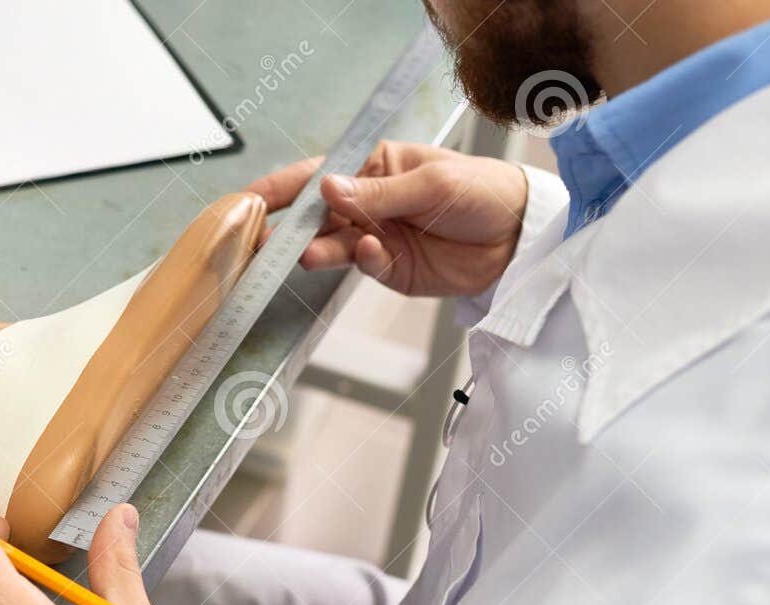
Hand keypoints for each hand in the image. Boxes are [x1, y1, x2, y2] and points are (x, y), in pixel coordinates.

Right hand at [246, 141, 529, 296]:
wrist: (522, 235)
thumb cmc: (482, 190)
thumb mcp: (432, 183)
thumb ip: (378, 193)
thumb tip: (328, 187)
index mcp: (375, 169)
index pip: (318, 176)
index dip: (281, 188)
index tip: (247, 199)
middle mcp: (369, 204)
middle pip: (317, 217)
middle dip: (288, 228)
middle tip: (261, 241)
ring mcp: (378, 238)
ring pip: (333, 246)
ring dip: (317, 250)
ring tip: (304, 255)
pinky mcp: (392, 269)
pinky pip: (364, 266)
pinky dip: (362, 261)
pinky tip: (370, 253)